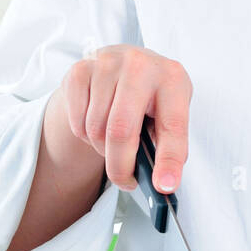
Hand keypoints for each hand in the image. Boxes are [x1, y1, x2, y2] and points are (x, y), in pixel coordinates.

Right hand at [59, 43, 192, 193]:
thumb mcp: (170, 112)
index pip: (173, 126)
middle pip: (121, 130)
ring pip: (95, 129)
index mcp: (173, 78)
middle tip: (125, 181)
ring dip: (102, 149)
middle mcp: (140, 65)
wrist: (123, 64)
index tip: (164, 186)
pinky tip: (98, 123)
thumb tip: (162, 183)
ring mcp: (107, 63)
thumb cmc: (151, 95)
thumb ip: (168, 145)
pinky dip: (85, 135)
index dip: (169, 160)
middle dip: (121, 167)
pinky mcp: (80, 69)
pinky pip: (77, 122)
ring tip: (115, 142)